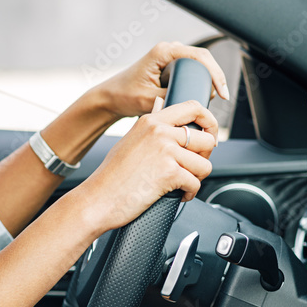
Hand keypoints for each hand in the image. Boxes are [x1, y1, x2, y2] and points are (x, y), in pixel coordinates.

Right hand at [76, 101, 218, 232]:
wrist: (97, 200)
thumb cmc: (111, 176)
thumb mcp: (129, 140)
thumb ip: (149, 125)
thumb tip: (161, 106)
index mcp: (150, 121)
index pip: (193, 107)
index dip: (209, 121)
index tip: (209, 135)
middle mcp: (159, 132)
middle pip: (206, 139)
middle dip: (204, 157)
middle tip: (191, 168)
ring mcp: (165, 151)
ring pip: (205, 164)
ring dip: (197, 178)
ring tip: (181, 184)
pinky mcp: (169, 173)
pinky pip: (196, 183)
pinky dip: (189, 193)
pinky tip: (176, 195)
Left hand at [89, 41, 229, 119]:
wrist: (110, 98)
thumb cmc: (124, 96)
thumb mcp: (150, 99)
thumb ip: (174, 96)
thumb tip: (198, 98)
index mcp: (163, 52)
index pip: (200, 57)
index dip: (215, 74)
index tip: (222, 93)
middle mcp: (168, 49)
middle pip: (203, 59)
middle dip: (213, 78)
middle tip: (217, 99)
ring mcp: (170, 56)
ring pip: (198, 65)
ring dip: (206, 80)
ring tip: (208, 99)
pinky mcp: (170, 65)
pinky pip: (191, 70)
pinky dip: (198, 82)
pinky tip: (201, 96)